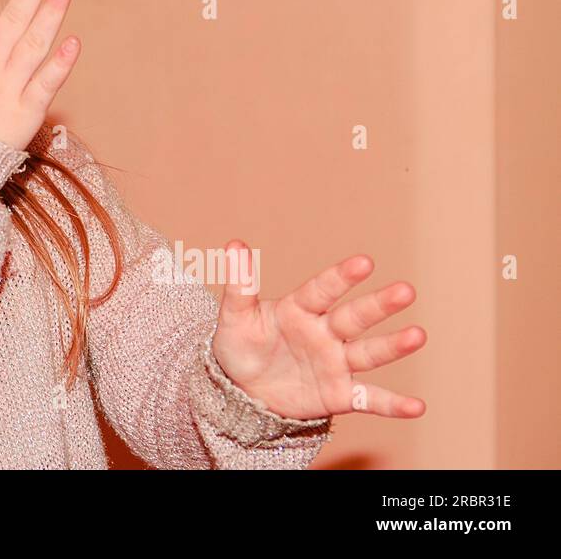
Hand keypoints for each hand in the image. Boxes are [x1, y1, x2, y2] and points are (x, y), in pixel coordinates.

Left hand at [210, 241, 427, 420]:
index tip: (364, 262)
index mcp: (300, 309)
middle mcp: (325, 333)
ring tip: (417, 335)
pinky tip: (417, 406)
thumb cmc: (242, 345)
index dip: (341, 277)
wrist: (242, 389)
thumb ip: (240, 285)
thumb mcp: (236, 317)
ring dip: (393, 345)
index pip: (322, 290)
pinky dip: (392, 404)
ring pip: (368, 352)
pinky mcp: (339, 394)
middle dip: (379, 304)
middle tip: (406, 290)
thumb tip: (234, 245)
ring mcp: (335, 363)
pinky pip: (368, 399)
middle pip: (355, 316)